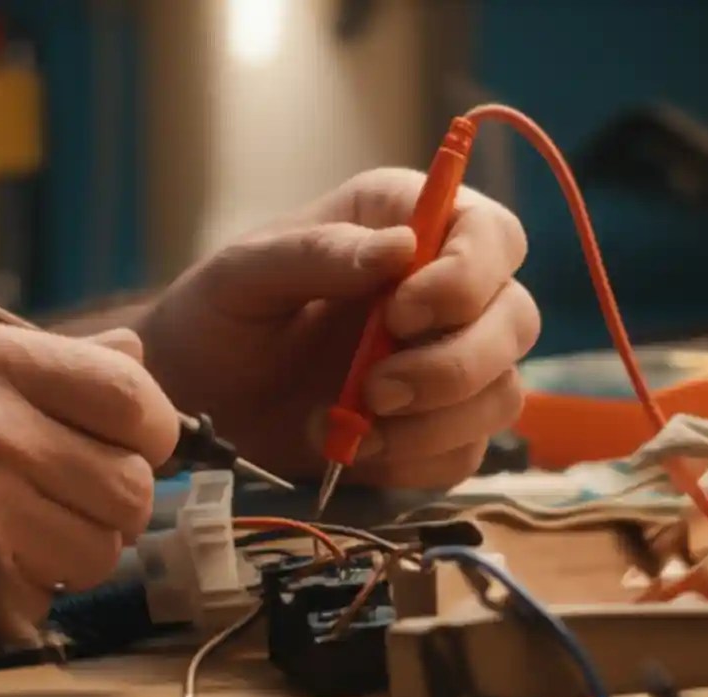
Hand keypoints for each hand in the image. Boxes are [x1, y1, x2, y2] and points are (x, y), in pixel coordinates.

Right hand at [0, 320, 177, 642]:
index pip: (136, 399)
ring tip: (10, 525)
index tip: (128, 441)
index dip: (147, 430)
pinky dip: (17, 592)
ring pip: (95, 556)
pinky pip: (37, 603)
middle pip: (129, 490)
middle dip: (107, 499)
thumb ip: (44, 357)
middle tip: (64, 491)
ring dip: (66, 551)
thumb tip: (131, 353)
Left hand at [135, 168, 538, 487]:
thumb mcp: (242, 276)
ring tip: (349, 425)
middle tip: (376, 389)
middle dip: (456, 363)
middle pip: (516, 318)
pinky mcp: (436, 431)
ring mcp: (445, 364)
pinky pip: (466, 453)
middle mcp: (439, 290)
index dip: (466, 276)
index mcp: (401, 225)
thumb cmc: (215, 320)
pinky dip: (413, 461)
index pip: (490, 234)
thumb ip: (316, 253)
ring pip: (502, 393)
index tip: (399, 314)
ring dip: (434, 421)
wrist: (191, 404)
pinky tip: (353, 449)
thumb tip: (399, 249)